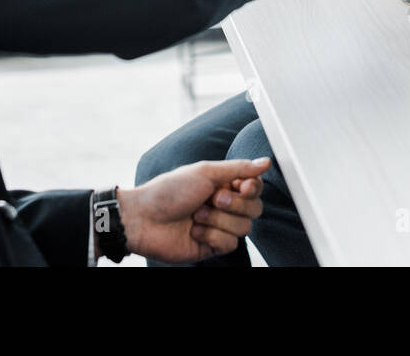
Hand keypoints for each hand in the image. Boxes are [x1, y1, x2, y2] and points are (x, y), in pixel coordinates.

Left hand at [117, 158, 269, 262]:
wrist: (144, 219)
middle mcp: (224, 206)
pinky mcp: (212, 247)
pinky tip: (194, 231)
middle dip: (234, 204)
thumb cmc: (169, 191)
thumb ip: (238, 168)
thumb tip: (265, 162)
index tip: (240, 186)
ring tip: (196, 215)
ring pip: (244, 228)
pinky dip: (211, 236)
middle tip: (212, 199)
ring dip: (218, 220)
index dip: (252, 188)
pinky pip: (230, 244)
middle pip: (254, 209)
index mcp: (223, 184)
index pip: (255, 187)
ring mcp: (219, 227)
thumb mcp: (205, 172)